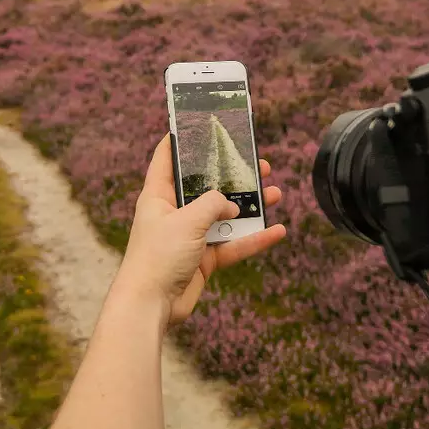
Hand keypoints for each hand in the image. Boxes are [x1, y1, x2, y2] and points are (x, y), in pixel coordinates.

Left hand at [112, 134, 287, 328]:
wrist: (151, 305)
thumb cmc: (158, 257)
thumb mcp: (187, 220)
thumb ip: (213, 204)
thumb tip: (232, 204)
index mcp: (158, 196)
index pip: (166, 158)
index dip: (180, 140)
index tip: (197, 123)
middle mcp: (174, 213)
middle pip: (206, 187)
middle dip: (231, 175)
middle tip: (256, 163)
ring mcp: (190, 237)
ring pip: (225, 215)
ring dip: (250, 206)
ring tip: (275, 192)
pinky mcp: (203, 260)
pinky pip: (233, 244)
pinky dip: (254, 239)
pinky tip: (277, 232)